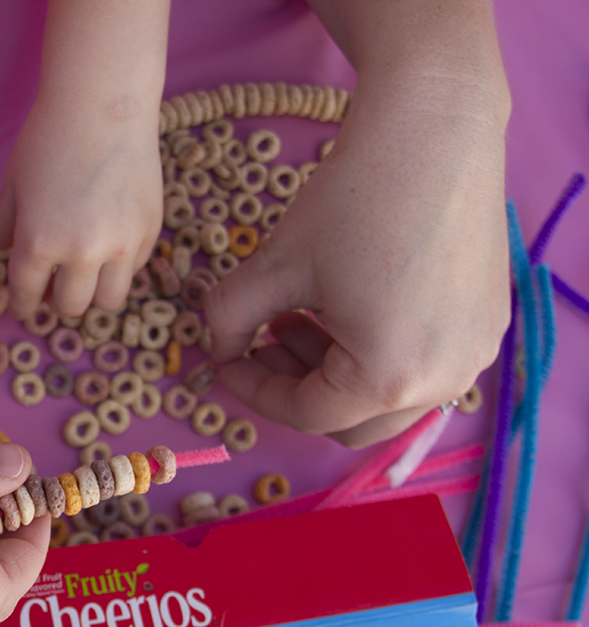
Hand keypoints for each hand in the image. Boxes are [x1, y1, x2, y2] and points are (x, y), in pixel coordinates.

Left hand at [0, 98, 162, 317]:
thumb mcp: (13, 182)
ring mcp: (122, 245)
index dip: (21, 305)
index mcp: (40, 243)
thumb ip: (4, 224)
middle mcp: (82, 253)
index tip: (23, 306)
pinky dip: (118, 266)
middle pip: (71, 306)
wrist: (104, 105)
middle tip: (54, 284)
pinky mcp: (149, 231)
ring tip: (86, 273)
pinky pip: (133, 269)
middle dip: (57, 300)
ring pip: (108, 300)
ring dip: (93, 292)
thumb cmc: (48, 138)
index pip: (27, 294)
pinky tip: (109, 242)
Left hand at [205, 8, 510, 447]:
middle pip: (350, 420)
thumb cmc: (352, 198)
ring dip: (336, 372)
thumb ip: (229, 320)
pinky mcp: (488, 324)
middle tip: (263, 343)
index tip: (225, 362)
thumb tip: (217, 348)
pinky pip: (423, 366)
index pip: (305, 413)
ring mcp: (475, 353)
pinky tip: (350, 303)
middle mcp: (444, 379)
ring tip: (302, 316)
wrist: (435, 127)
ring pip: (388, 398)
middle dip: (297, 387)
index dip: (254, 390)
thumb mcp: (272, 266)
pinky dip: (378, 354)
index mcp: (388, 377)